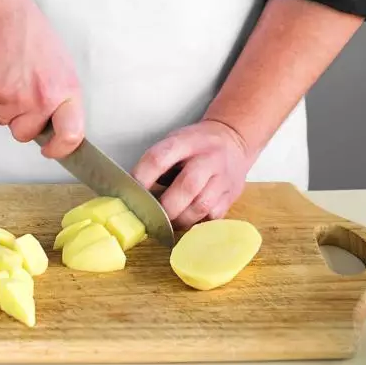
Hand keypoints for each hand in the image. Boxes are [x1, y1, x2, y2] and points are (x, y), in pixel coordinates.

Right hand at [0, 0, 84, 157]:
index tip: (50, 150)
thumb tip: (56, 127)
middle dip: (17, 120)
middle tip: (18, 93)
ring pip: (1, 120)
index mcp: (67, 91)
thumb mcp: (61, 68)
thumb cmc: (32, 37)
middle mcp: (43, 97)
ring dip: (0, 103)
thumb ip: (60, 99)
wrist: (3, 13)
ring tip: (8, 74)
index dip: (59, 149)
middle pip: (25, 134)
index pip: (71, 135)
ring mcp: (15, 95)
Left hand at [132, 120, 254, 229]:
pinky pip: (213, 216)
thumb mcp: (174, 142)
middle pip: (186, 186)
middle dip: (165, 207)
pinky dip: (197, 223)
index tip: (131, 194)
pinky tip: (186, 219)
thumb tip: (134, 194)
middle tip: (151, 217)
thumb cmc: (195, 145)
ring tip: (167, 223)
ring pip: (202, 206)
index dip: (142, 177)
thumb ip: (156, 164)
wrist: (234, 141)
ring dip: (179, 220)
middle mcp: (208, 159)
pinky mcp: (231, 196)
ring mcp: (223, 178)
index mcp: (186, 141)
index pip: (160, 158)